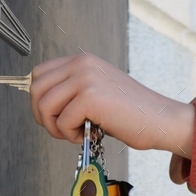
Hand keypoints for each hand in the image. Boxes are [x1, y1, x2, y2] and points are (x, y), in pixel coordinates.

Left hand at [29, 53, 194, 156]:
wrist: (159, 119)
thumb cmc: (130, 112)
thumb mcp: (96, 89)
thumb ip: (71, 89)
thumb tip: (41, 102)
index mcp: (82, 60)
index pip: (39, 73)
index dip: (39, 99)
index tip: (53, 116)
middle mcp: (82, 64)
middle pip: (36, 89)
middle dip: (42, 115)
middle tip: (62, 128)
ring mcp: (85, 78)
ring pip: (44, 106)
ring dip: (56, 127)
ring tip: (76, 132)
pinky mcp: (90, 96)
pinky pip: (62, 121)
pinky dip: (71, 135)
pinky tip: (90, 134)